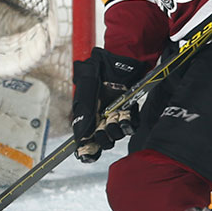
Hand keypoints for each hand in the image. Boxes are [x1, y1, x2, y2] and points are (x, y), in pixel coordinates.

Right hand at [71, 47, 149, 162]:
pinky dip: (129, 125)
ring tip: (113, 122)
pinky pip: (131, 124)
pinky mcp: (130, 109)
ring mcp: (115, 112)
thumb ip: (83, 110)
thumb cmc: (99, 67)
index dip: (85, 148)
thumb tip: (80, 136)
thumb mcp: (86, 85)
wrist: (120, 55)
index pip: (84, 136)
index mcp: (86, 112)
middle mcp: (100, 115)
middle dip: (101, 140)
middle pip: (101, 139)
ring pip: (115, 133)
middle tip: (101, 133)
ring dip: (115, 132)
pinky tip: (125, 120)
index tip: (86, 155)